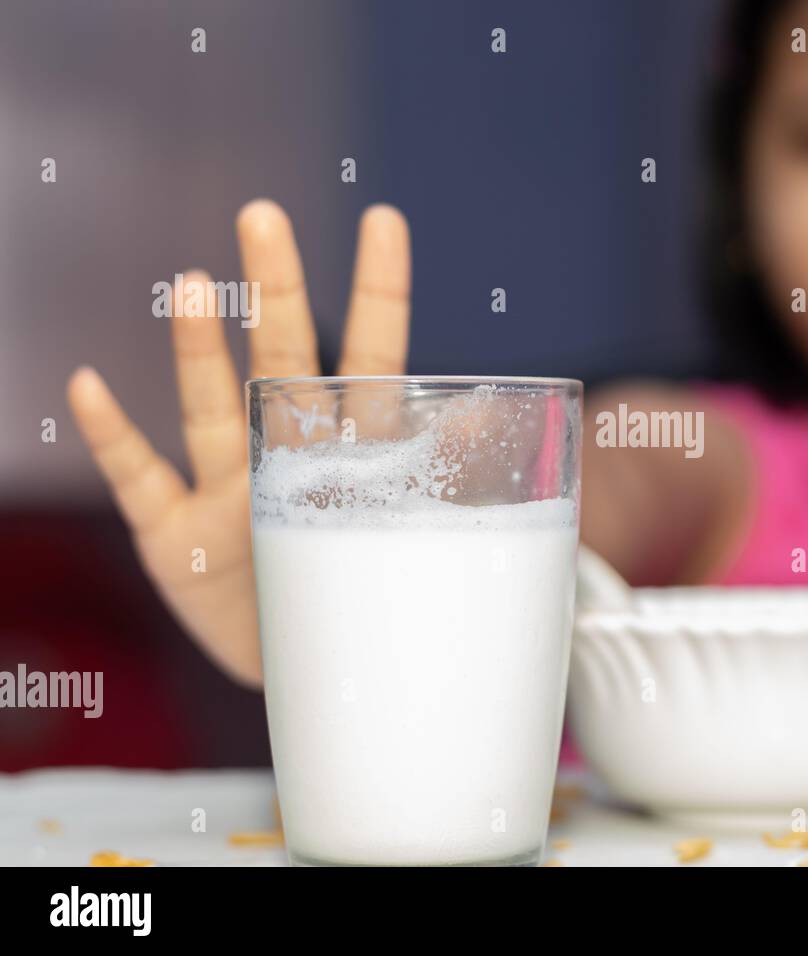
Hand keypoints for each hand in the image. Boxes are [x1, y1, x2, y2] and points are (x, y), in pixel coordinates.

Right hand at [66, 200, 410, 686]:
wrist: (312, 665)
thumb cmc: (366, 583)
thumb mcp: (414, 532)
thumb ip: (444, 468)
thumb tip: (494, 410)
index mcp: (354, 450)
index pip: (373, 355)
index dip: (379, 291)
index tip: (383, 221)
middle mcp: (287, 454)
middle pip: (282, 360)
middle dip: (277, 292)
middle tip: (265, 216)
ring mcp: (228, 492)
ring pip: (213, 407)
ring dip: (201, 350)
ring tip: (199, 286)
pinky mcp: (177, 537)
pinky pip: (139, 480)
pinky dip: (114, 437)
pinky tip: (88, 387)